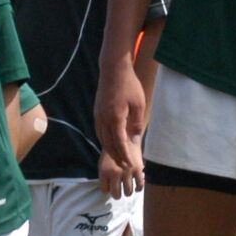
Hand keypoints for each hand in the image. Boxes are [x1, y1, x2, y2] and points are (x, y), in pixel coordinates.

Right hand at [96, 61, 147, 193]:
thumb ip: (136, 123)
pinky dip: (105, 140)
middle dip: (116, 156)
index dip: (124, 154)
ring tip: (118, 157)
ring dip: (109, 149)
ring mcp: (98, 115)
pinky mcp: (97, 112)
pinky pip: (99, 131)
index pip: (119, 142)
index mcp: (116, 117)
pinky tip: (110, 143)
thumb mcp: (138, 104)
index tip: (130, 163)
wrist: (113, 70)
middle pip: (108, 143)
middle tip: (124, 165)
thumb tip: (135, 139)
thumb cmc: (129, 85)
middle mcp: (104, 119)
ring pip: (102, 138)